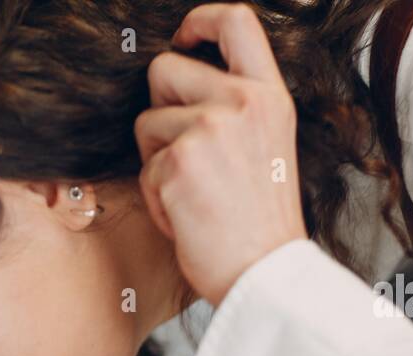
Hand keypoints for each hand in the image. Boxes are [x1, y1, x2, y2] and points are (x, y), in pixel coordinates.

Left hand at [135, 3, 307, 306]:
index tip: (183, 38)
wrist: (264, 274)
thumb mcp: (267, 146)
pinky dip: (155, 197)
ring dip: (156, 160)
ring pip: (145, 123)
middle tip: (187, 156)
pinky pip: (142, 168)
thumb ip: (236, 107)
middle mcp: (243, 101)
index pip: (235, 20)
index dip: (199, 20)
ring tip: (192, 194)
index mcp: (270, 96)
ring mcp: (209, 128)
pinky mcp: (178, 161)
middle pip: (164, 70)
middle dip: (160, 110)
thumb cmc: (260, 223)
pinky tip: (186, 217)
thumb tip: (183, 79)